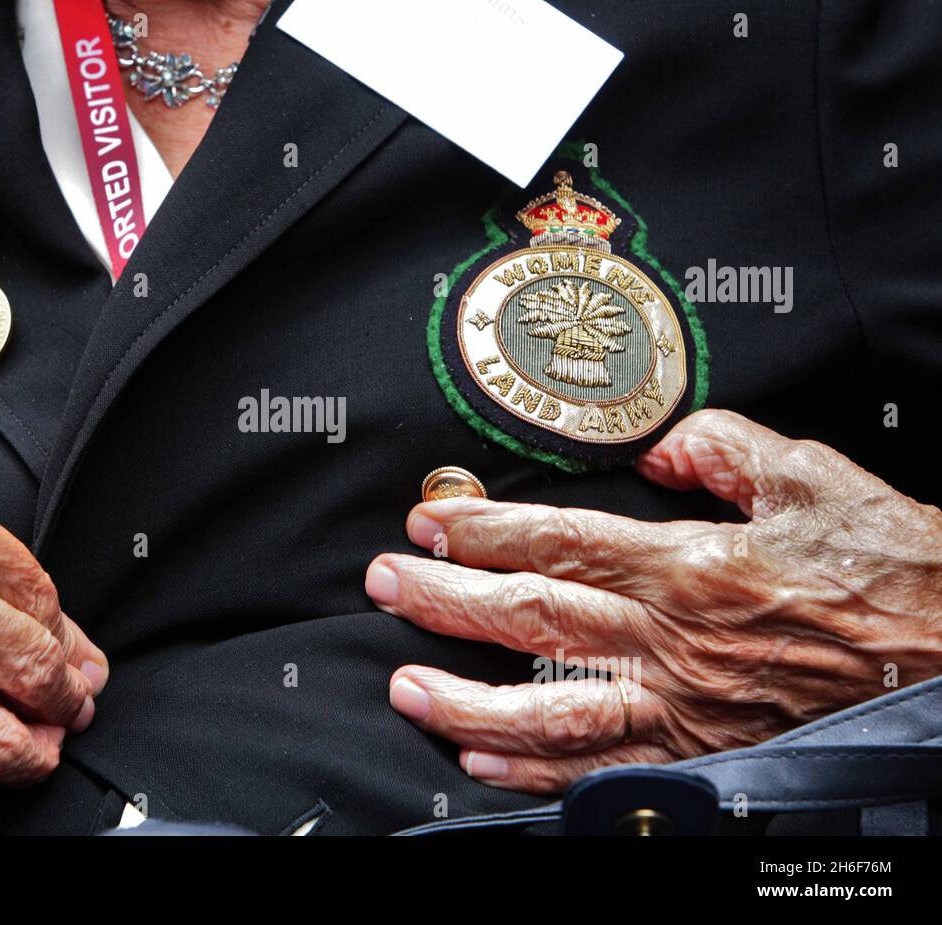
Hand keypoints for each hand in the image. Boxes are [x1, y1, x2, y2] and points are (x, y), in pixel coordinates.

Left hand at [366, 409, 941, 793]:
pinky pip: (603, 770)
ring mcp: (683, 708)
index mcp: (693, 566)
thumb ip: (726, 448)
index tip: (429, 520)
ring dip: (468, 698)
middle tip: (384, 583)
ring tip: (405, 684)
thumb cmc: (890, 573)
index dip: (483, 528)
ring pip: (551, 708)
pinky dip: (537, 770)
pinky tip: (484, 759)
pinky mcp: (700, 756)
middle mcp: (675, 641)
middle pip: (535, 616)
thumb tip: (662, 446)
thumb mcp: (815, 478)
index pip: (561, 540)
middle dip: (445, 599)